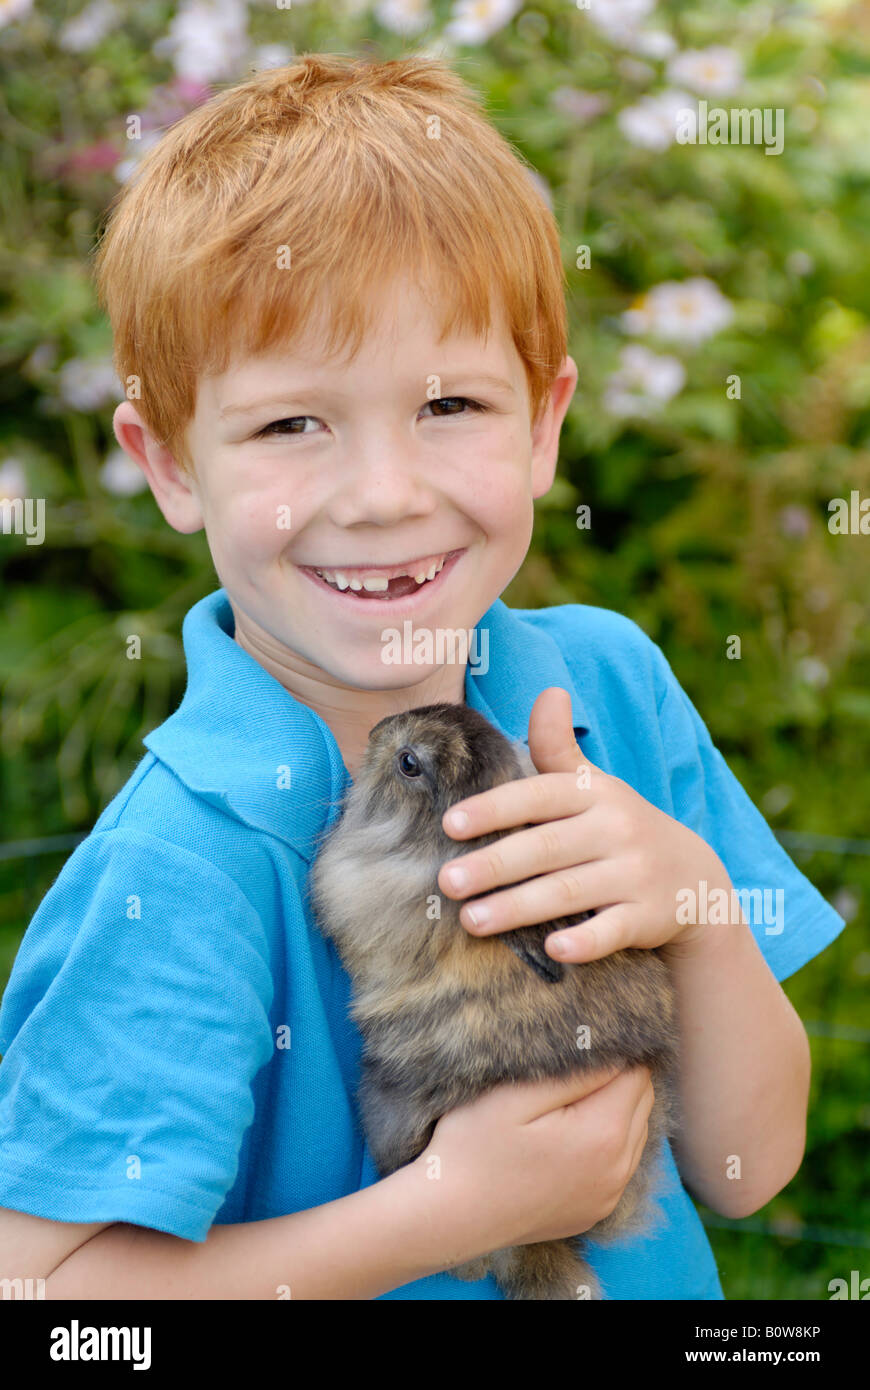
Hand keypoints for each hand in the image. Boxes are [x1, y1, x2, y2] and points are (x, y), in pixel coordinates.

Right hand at [416, 1065, 654, 1255]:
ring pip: (637, 1130)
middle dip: (620, 1077)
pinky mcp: (596, 1209)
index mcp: (603, 1135)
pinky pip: (622, 1162)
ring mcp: (609, 1195)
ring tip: (572, 1098)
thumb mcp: (516, 1095)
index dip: (616, 1050)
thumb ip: (575, 1071)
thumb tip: (617, 1052)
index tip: (583, 1044)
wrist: (450, 1217)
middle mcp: (618, 1169)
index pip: (638, 1073)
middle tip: (576, 1066)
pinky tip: (571, 1133)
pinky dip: (609, 1140)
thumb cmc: (474, 1148)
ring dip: (616, 1108)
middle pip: (643, 1101)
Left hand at [437, 687, 733, 962]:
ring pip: (570, 891)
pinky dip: (585, 941)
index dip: (495, 808)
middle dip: (493, 864)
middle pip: (546, 847)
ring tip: (471, 921)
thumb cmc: (620, 828)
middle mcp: (616, 829)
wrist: (696, 879)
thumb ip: (559, 748)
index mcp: (595, 794)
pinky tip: (554, 951)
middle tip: (445, 881)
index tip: (450, 823)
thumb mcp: (596, 786)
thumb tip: (549, 691)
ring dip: (518, 907)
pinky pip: (613, 930)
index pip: (539, 796)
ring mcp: (635, 874)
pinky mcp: (649, 917)